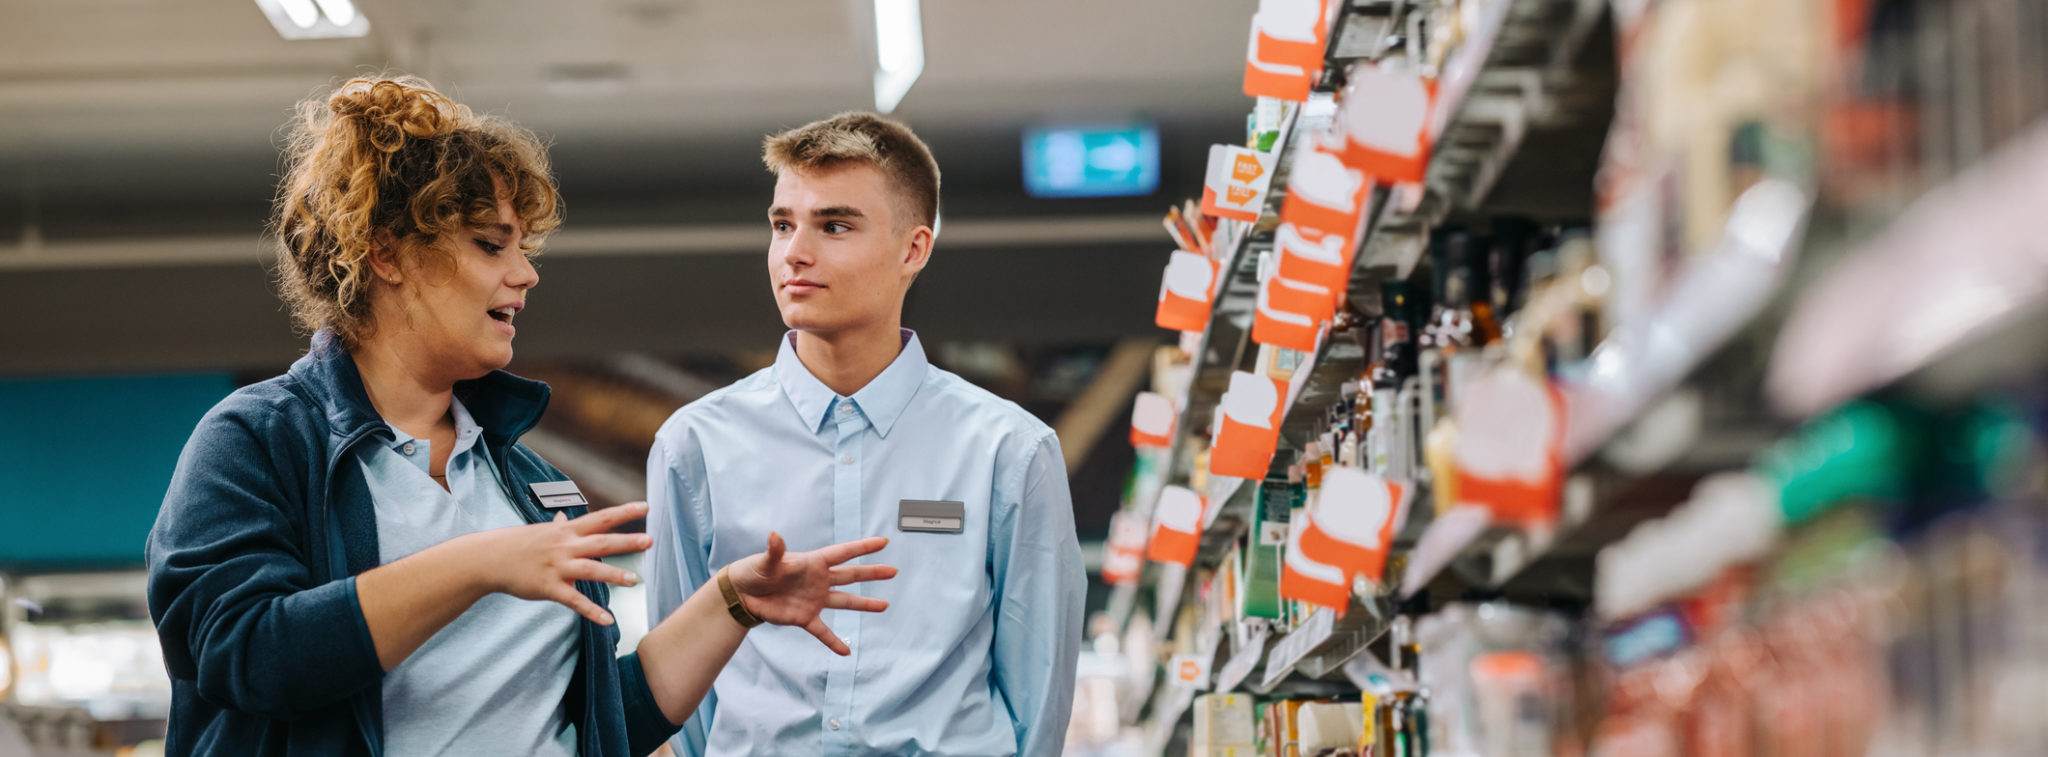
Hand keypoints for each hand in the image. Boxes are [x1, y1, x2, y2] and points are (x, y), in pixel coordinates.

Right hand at [465, 501, 651, 624]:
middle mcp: (565, 546)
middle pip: (601, 542)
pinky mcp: (549, 587)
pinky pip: (574, 600)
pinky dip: (591, 611)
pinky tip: (608, 620)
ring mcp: (557, 567)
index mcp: (567, 531)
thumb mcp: (543, 531)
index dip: (623, 513)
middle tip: (649, 541)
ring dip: (613, 575)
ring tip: (634, 580)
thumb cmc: (518, 544)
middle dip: (625, 542)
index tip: (646, 507)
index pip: (600, 518)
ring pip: (590, 569)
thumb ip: (560, 525)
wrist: (489, 558)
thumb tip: (566, 514)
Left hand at [727, 533, 896, 654]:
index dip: (862, 548)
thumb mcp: (765, 561)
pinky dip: (834, 641)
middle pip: (851, 576)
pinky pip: (823, 631)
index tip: (883, 543)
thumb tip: (774, 536)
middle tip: (893, 571)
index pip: (842, 553)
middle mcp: (819, 580)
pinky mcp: (805, 617)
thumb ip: (774, 551)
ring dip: (864, 604)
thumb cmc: (754, 571)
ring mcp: (814, 599)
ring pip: (845, 601)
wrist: (743, 594)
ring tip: (884, 605)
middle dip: (872, 573)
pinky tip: (846, 652)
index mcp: (813, 563)